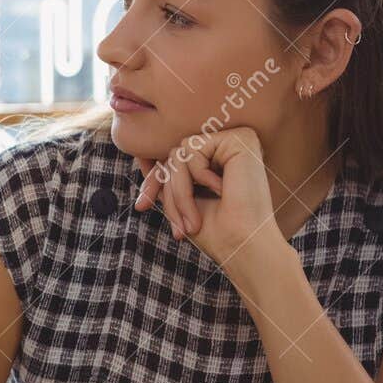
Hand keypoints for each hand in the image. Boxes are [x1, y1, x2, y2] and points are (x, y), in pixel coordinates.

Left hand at [131, 127, 280, 270]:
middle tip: (181, 228)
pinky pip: (192, 147)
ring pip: (179, 154)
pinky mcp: (239, 138)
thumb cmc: (216, 231)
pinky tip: (222, 189)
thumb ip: (166, 178)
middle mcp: (228, 147)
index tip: (141, 206)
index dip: (154, 181)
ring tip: (195, 219)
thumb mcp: (181, 202)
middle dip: (170, 193)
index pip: (175, 161)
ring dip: (180, 190)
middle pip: (174, 157)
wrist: (241, 244)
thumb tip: (141, 158)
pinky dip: (198, 173)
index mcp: (219, 161)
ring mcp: (235, 141)